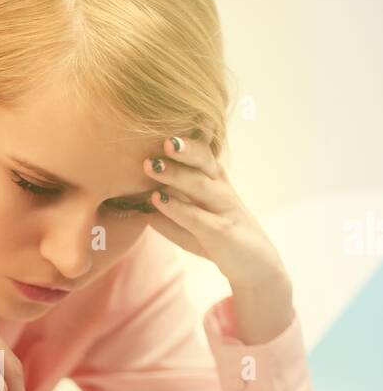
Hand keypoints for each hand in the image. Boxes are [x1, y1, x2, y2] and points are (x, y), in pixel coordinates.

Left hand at [141, 134, 289, 292]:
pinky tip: (157, 201)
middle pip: (204, 161)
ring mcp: (224, 209)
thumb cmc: (218, 238)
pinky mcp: (222, 233)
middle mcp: (221, 189)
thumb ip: (167, 211)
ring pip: (200, 185)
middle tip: (157, 138)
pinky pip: (198, 218)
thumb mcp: (192, 221)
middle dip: (182, 148)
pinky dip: (177, 208)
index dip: (184, 138)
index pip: (201, 152)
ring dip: (174, 174)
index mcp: (215, 180)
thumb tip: (135, 202)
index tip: (162, 123)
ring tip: (149, 165)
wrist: (255, 267)